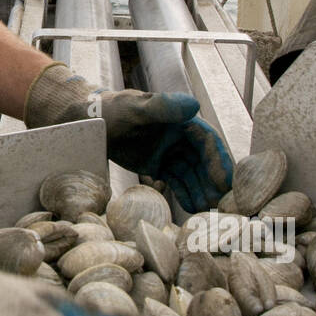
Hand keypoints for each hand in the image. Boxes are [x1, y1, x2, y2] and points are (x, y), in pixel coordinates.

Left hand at [24, 64, 233, 211]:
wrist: (89, 124)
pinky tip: (193, 209)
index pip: (208, 141)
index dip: (219, 161)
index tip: (226, 182)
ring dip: (202, 191)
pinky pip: (177, 181)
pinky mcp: (158, 165)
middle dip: (214, 182)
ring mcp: (169, 152)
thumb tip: (194, 104)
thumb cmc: (112, 111)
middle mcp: (179, 136)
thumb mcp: (136, 109)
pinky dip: (186, 194)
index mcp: (180, 120)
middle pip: (204, 161)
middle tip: (221, 204)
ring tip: (208, 211)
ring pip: (192, 174)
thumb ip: (162, 107)